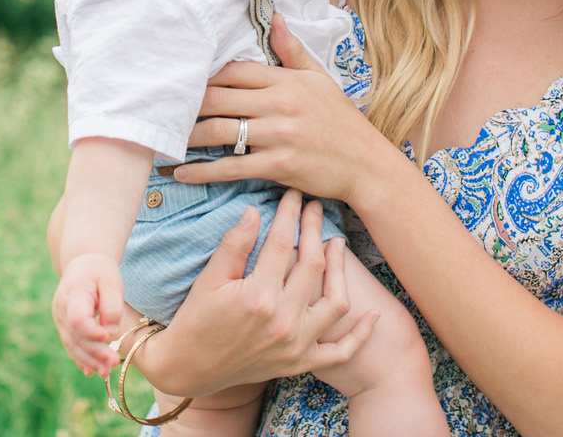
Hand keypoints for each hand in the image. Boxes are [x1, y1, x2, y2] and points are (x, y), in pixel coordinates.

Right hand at [52, 253, 124, 375]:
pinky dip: (81, 359)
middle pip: (76, 336)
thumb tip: (110, 331)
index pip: (77, 318)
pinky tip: (92, 371)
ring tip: (106, 372)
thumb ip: (111, 305)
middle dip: (95, 352)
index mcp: (74, 293)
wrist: (83, 265)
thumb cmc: (100, 271)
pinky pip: (71, 345)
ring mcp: (60, 319)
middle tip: (114, 362)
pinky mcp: (64, 326)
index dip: (91, 331)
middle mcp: (61, 308)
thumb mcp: (111, 281)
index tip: (107, 336)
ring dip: (89, 360)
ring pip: (72, 344)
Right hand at [132, 188, 377, 395]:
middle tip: (315, 207)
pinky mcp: (300, 363)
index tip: (293, 195)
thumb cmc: (195, 318)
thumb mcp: (209, 278)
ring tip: (336, 244)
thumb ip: (235, 244)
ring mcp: (295, 346)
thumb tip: (255, 211)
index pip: (280, 244)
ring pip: (335, 302)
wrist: (189, 368)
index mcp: (258, 297)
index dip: (288, 214)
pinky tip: (373, 313)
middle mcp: (283, 321)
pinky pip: (340, 352)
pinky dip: (360, 335)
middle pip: (312, 266)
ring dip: (341, 270)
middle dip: (315, 230)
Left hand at [179, 14, 389, 202]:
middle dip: (188, 106)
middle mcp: (279, 104)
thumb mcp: (319, 78)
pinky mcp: (278, 166)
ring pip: (220, 132)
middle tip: (164, 110)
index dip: (204, 77)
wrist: (365, 163)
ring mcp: (278, 135)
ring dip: (188, 137)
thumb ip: (291, 50)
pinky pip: (231, 167)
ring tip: (166, 140)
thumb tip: (275, 17)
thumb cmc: (340, 120)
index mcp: (285, 81)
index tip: (183, 83)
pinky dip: (202, 172)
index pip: (233, 71)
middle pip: (218, 98)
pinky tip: (182, 173)